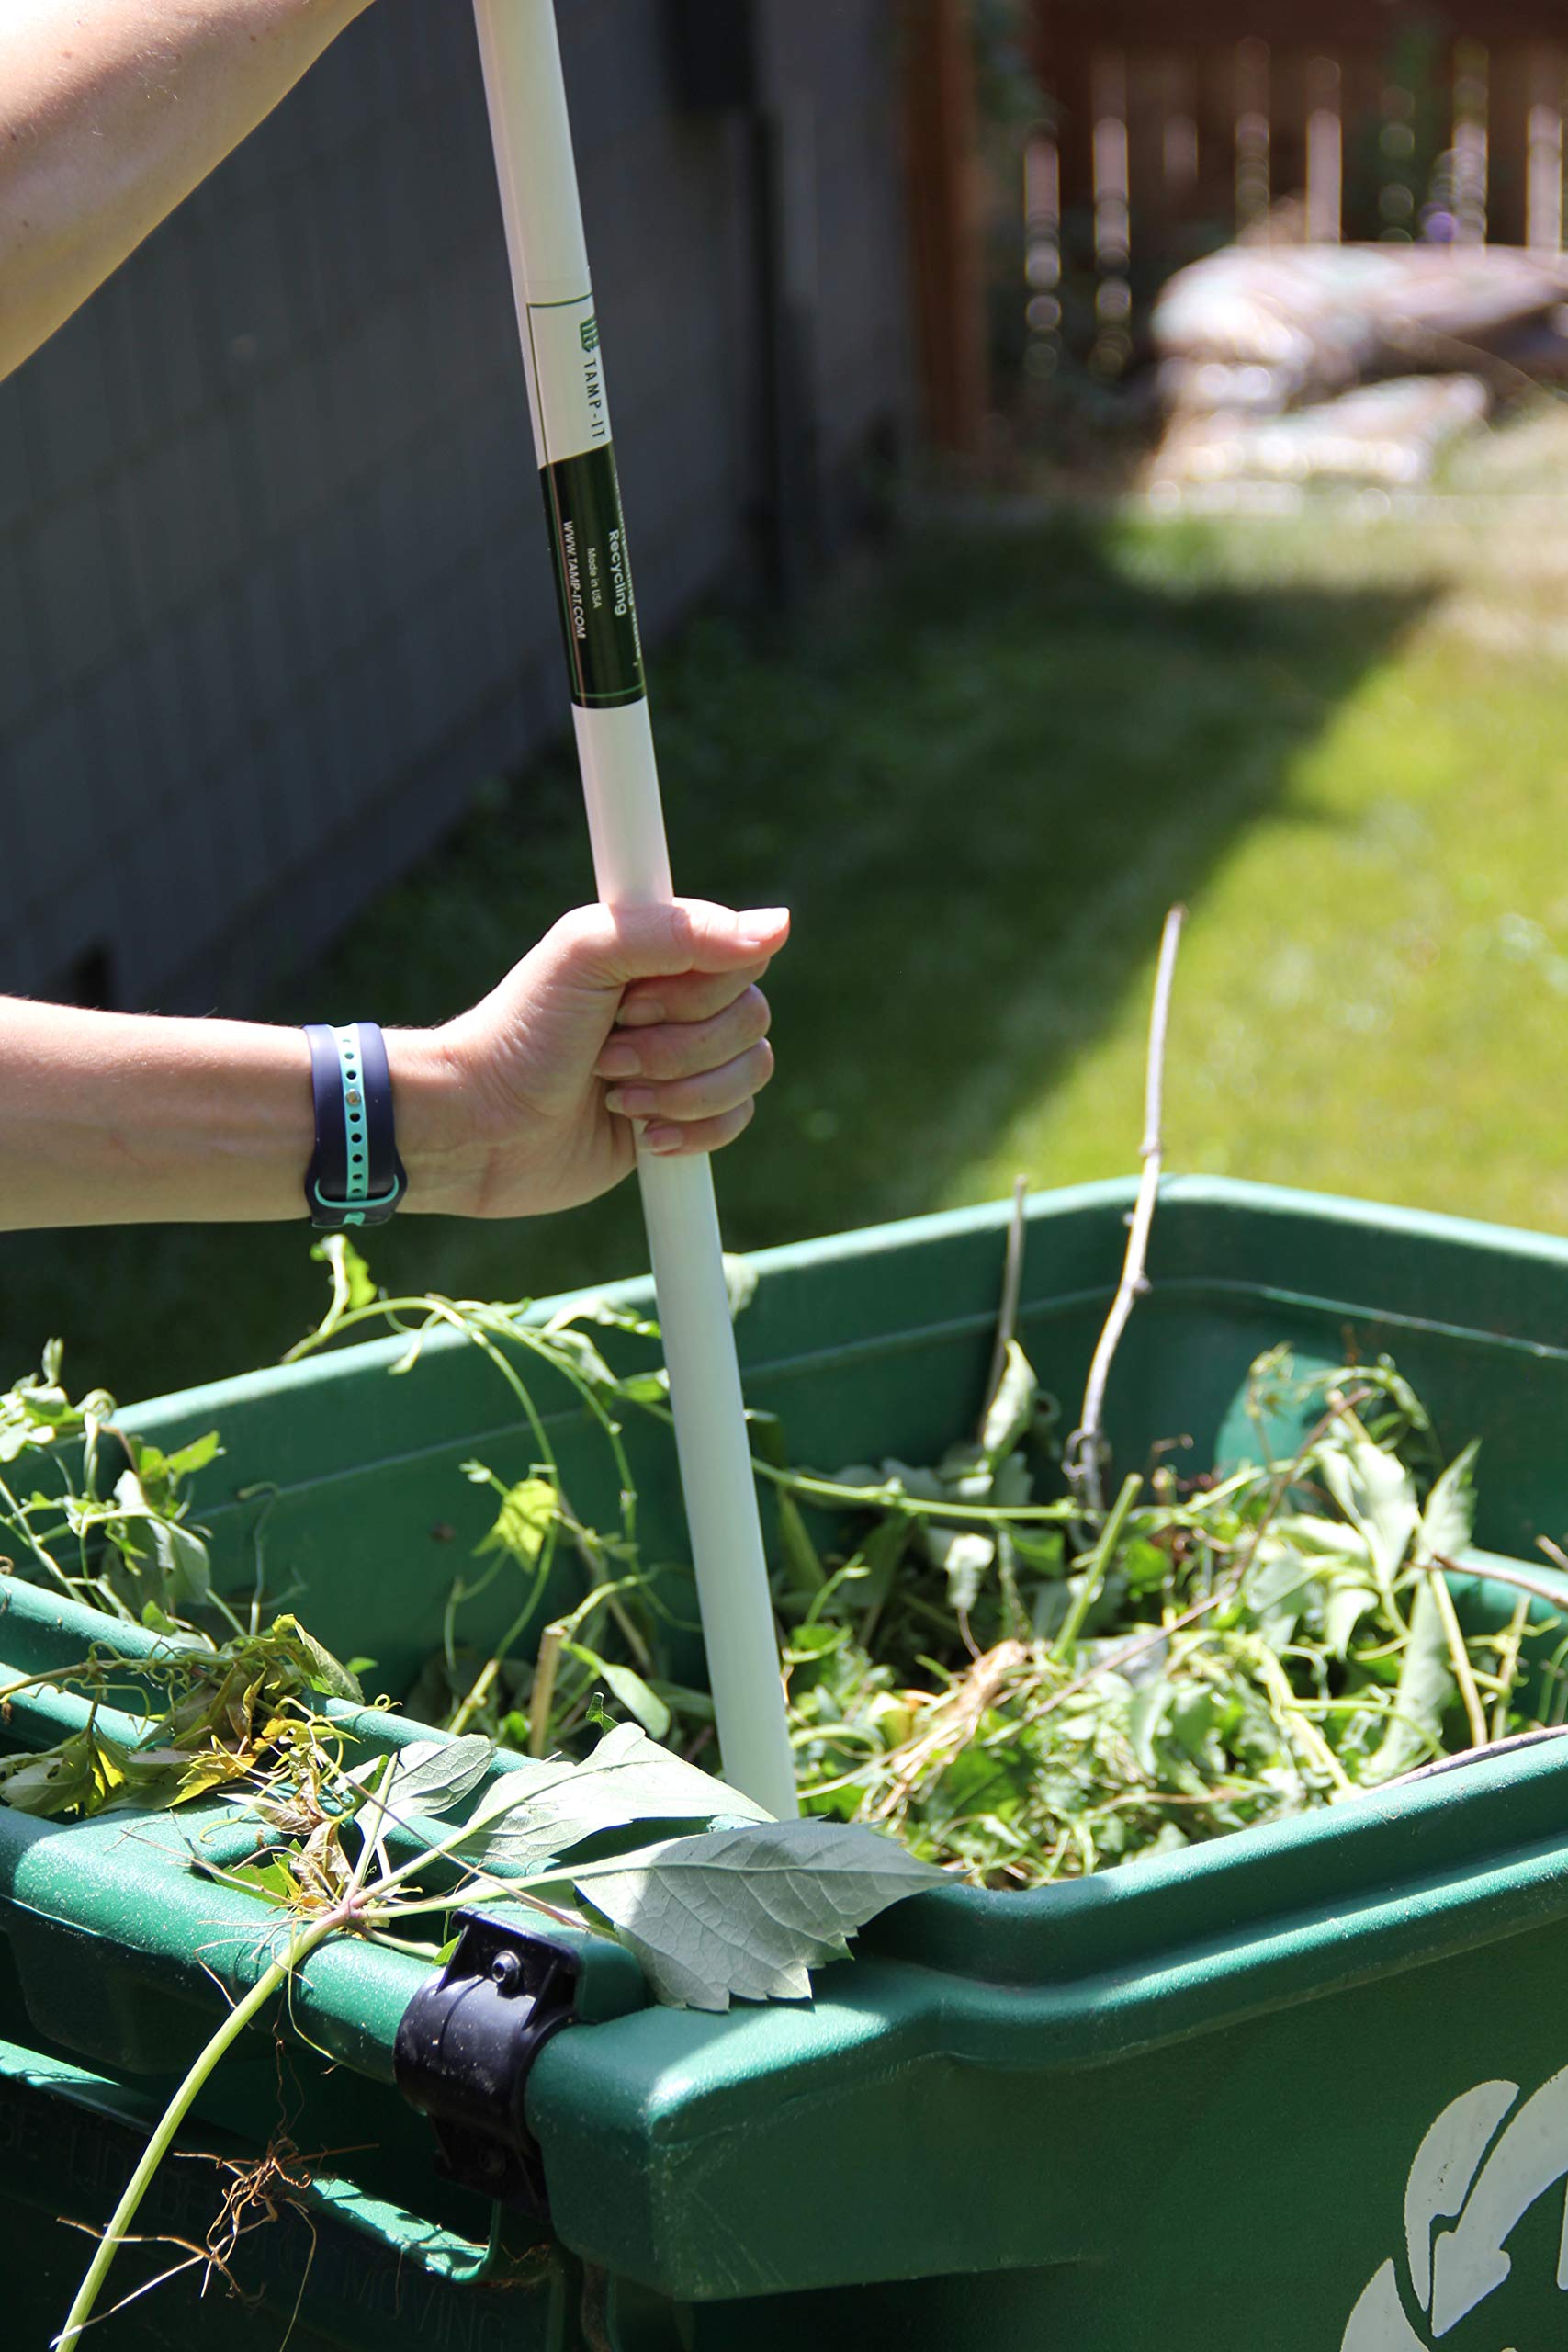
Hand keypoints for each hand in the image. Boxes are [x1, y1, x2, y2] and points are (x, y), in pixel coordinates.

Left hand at [396, 900, 787, 1218]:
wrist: (479, 1129)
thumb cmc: (519, 1035)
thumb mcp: (588, 957)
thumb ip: (681, 931)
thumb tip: (781, 924)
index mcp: (656, 950)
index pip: (740, 956)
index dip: (694, 992)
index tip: (628, 1003)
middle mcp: (676, 1000)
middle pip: (752, 1018)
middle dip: (678, 1049)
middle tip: (607, 1055)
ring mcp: (680, 1061)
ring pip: (751, 1071)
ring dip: (681, 1093)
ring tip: (614, 1096)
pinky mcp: (680, 1117)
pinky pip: (737, 1120)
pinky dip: (694, 1132)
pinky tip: (640, 1135)